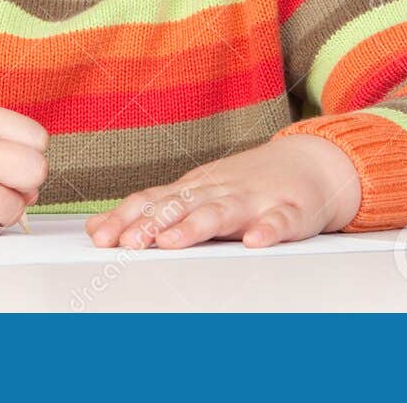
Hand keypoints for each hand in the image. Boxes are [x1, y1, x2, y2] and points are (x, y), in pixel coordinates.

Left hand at [85, 135, 360, 249]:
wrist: (311, 162)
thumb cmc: (246, 184)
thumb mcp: (195, 193)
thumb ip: (150, 210)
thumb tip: (96, 227)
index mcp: (195, 189)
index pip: (154, 200)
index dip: (127, 218)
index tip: (101, 238)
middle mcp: (219, 191)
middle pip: (181, 206)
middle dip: (153, 224)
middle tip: (129, 244)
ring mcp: (255, 200)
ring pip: (222, 212)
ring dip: (195, 226)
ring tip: (173, 242)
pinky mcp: (291, 211)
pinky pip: (279, 221)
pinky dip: (267, 230)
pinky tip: (255, 241)